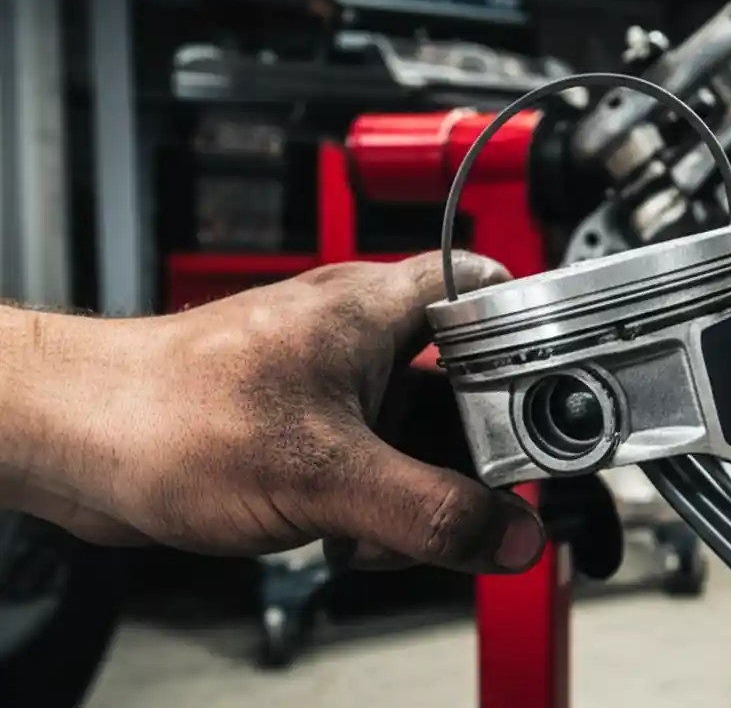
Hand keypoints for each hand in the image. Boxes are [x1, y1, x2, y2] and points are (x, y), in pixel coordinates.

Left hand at [0, 252, 545, 573]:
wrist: (76, 444)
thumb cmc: (165, 414)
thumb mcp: (326, 475)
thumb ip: (433, 512)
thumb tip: (511, 537)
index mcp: (373, 309)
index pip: (485, 287)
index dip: (531, 336)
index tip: (560, 394)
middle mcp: (357, 336)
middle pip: (463, 384)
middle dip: (465, 455)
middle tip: (463, 499)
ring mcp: (331, 382)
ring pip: (418, 434)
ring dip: (414, 490)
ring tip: (378, 523)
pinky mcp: (305, 425)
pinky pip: (373, 462)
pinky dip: (373, 502)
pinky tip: (342, 530)